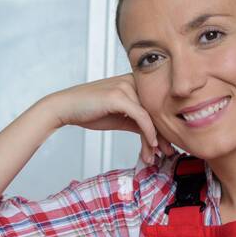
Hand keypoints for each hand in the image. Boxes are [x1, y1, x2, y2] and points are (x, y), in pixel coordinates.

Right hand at [41, 74, 178, 165]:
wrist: (65, 107)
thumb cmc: (89, 111)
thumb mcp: (118, 117)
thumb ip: (136, 121)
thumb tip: (153, 136)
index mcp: (134, 82)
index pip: (155, 106)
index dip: (163, 127)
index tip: (167, 145)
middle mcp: (133, 80)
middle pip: (156, 110)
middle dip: (163, 134)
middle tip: (170, 152)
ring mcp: (126, 86)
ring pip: (150, 115)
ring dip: (155, 139)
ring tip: (157, 155)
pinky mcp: (119, 96)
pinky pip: (141, 117)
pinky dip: (148, 132)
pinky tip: (150, 145)